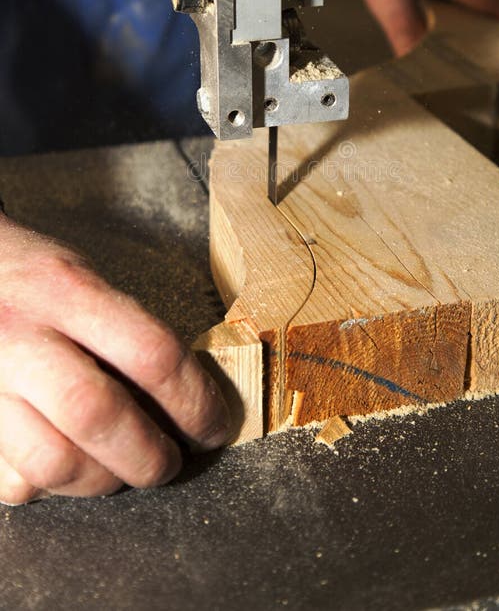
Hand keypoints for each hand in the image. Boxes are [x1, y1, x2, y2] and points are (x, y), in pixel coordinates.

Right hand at [0, 215, 229, 503]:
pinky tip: (66, 464)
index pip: (152, 354)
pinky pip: (12, 479)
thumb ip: (125, 326)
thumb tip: (187, 392)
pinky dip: (47, 487)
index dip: (196, 402)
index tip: (214, 426)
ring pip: (52, 462)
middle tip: (171, 463)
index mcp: (66, 289)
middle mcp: (22, 335)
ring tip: (121, 471)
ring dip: (101, 481)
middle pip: (99, 415)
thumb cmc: (27, 274)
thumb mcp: (81, 275)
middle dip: (149, 456)